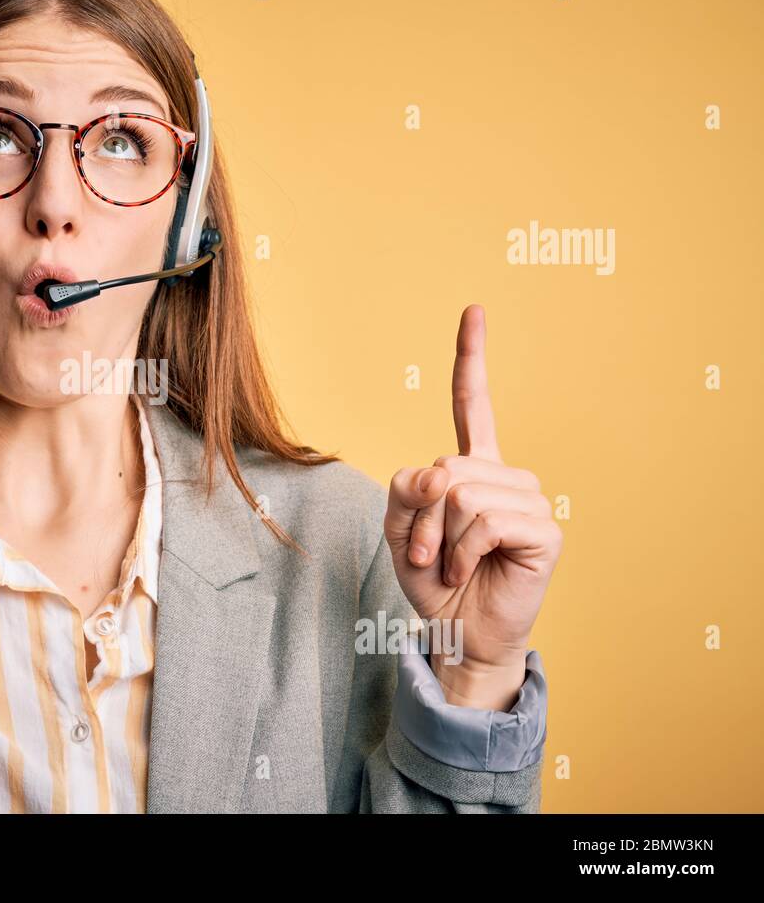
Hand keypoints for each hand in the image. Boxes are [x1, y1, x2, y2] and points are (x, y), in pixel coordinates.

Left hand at [383, 305, 562, 709]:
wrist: (456, 632)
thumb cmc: (432, 580)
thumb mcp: (398, 528)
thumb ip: (405, 489)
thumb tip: (440, 475)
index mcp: (471, 468)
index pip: (471, 405)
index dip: (472, 359)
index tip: (474, 311)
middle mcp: (505, 477)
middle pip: (444, 468)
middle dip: (420, 517)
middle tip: (427, 554)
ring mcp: (529, 501)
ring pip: (461, 494)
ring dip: (439, 539)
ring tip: (450, 564)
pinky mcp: (544, 531)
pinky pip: (483, 522)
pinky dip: (461, 552)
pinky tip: (472, 570)